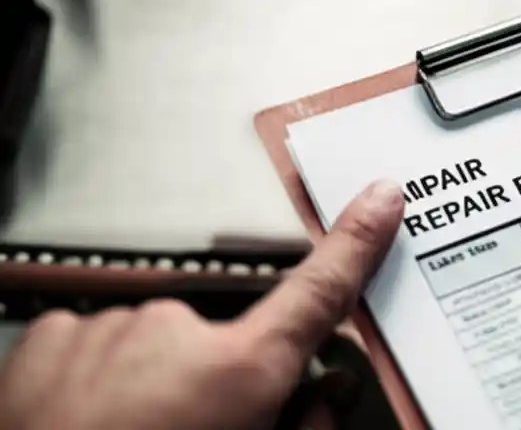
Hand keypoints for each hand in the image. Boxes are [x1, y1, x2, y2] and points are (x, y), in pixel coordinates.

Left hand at [0, 180, 404, 429]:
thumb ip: (305, 426)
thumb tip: (325, 395)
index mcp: (239, 370)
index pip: (322, 289)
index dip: (359, 241)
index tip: (381, 200)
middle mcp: (177, 332)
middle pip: (229, 339)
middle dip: (219, 379)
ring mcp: (110, 328)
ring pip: (158, 345)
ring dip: (152, 384)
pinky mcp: (53, 336)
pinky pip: (98, 346)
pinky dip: (99, 379)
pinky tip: (89, 422)